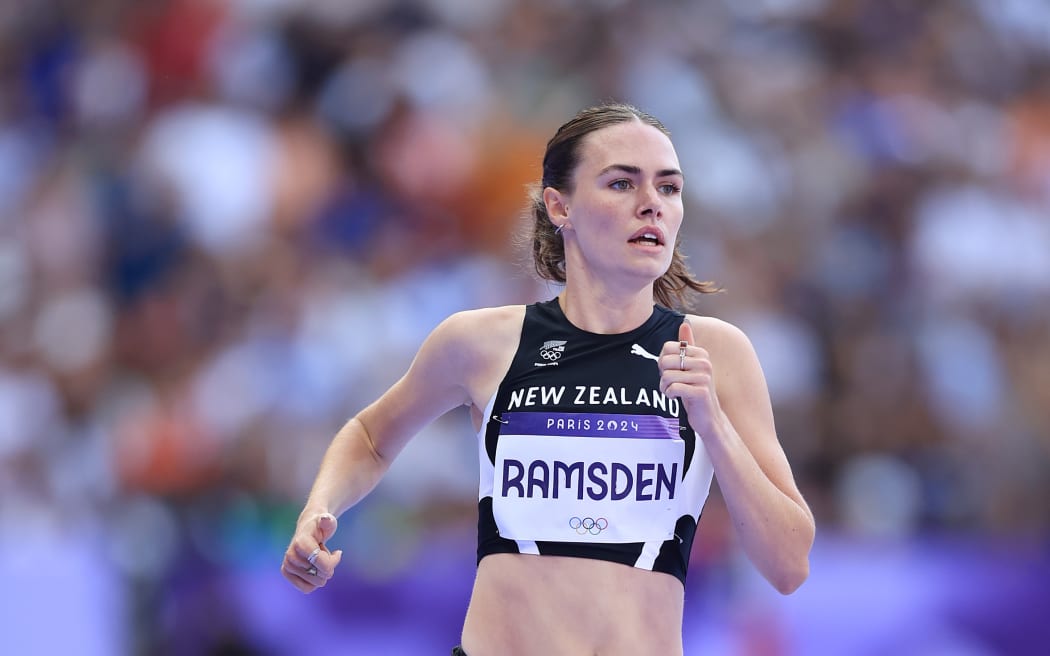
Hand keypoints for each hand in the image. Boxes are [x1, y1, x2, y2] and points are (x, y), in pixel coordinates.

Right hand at [281, 511, 342, 592]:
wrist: (308, 529)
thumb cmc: (321, 526)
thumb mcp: (328, 522)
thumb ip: (328, 521)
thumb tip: (325, 519)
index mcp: (301, 543)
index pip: (324, 565)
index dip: (334, 561)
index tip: (337, 552)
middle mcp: (291, 555)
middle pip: (321, 577)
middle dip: (327, 567)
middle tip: (323, 553)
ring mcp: (287, 565)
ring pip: (315, 583)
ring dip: (320, 572)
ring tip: (316, 558)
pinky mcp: (286, 573)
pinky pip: (306, 589)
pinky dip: (314, 581)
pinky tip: (312, 567)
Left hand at [658, 320, 723, 435]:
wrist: (708, 416)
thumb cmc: (695, 390)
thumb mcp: (690, 366)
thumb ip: (687, 346)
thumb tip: (685, 323)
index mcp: (700, 353)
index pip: (667, 348)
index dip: (662, 361)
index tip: (671, 371)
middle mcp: (704, 362)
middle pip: (665, 361)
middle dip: (662, 375)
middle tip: (671, 383)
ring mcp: (704, 377)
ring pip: (666, 376)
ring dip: (665, 387)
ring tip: (674, 392)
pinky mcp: (701, 392)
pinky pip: (673, 388)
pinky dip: (670, 395)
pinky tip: (677, 397)